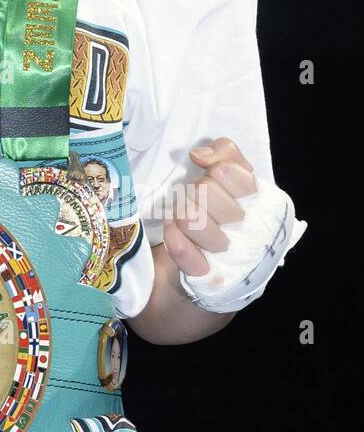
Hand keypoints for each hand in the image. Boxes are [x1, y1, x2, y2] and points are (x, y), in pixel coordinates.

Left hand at [161, 136, 256, 279]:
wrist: (194, 275)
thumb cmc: (214, 216)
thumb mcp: (227, 180)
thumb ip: (224, 154)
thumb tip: (199, 154)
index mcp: (259, 202)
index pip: (230, 170)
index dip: (214, 168)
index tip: (205, 172)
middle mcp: (250, 229)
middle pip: (206, 190)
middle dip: (193, 193)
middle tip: (195, 203)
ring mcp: (229, 255)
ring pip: (191, 217)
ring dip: (180, 214)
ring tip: (183, 221)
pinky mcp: (206, 277)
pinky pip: (183, 251)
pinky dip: (174, 238)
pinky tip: (172, 233)